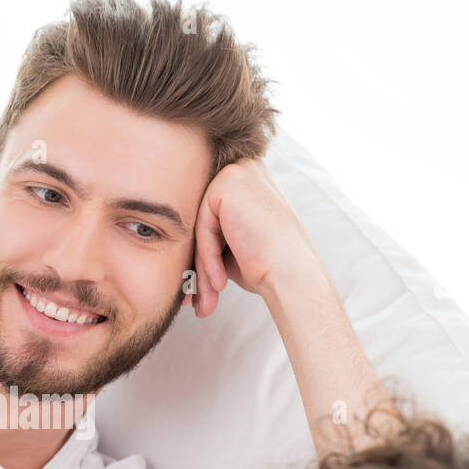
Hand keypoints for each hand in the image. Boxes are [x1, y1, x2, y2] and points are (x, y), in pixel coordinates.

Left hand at [190, 157, 325, 317]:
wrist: (291, 275)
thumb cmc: (266, 266)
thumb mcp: (232, 245)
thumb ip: (209, 233)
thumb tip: (178, 247)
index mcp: (248, 180)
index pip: (211, 218)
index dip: (205, 256)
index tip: (200, 291)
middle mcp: (244, 168)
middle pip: (204, 221)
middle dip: (201, 264)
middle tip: (201, 300)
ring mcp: (236, 172)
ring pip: (200, 225)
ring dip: (203, 267)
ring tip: (209, 298)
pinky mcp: (227, 183)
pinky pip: (202, 226)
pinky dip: (208, 257)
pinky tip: (220, 281)